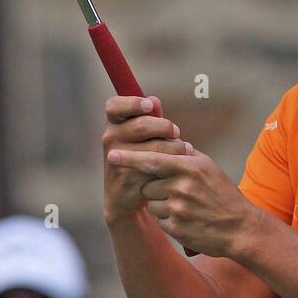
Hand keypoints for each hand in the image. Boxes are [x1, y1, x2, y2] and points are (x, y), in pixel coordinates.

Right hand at [102, 94, 192, 224]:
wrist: (124, 196)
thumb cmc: (137, 157)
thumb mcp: (139, 136)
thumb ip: (148, 118)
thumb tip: (155, 101)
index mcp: (113, 124)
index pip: (114, 106)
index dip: (132, 103)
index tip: (150, 106)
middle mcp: (111, 139)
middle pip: (141, 125)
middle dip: (165, 127)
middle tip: (176, 131)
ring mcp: (119, 159)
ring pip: (154, 147)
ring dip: (175, 147)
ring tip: (186, 148)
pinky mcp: (130, 178)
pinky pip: (157, 167)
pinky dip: (172, 164)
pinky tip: (181, 164)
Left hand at [104, 143, 259, 257]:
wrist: (240, 228)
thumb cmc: (224, 195)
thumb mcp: (209, 168)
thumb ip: (186, 153)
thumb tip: (166, 140)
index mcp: (190, 167)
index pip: (153, 159)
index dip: (130, 158)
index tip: (112, 155)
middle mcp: (182, 186)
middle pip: (148, 184)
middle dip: (156, 188)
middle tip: (177, 192)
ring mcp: (178, 208)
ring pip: (152, 203)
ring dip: (162, 204)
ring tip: (185, 207)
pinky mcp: (175, 228)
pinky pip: (159, 220)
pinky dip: (168, 220)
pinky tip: (186, 219)